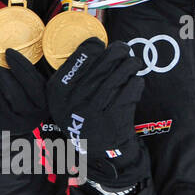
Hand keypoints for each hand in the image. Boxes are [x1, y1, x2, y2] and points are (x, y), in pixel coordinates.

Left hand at [0, 49, 48, 134]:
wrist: (12, 119)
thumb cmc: (27, 90)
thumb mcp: (39, 80)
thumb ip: (40, 65)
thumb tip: (34, 37)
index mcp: (47, 102)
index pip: (36, 86)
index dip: (22, 68)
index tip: (9, 52)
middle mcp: (33, 115)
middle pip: (16, 93)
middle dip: (1, 71)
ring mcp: (16, 121)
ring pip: (1, 97)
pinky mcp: (0, 121)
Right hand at [44, 38, 148, 188]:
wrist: (97, 151)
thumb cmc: (83, 114)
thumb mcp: (66, 98)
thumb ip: (74, 75)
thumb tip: (96, 45)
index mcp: (58, 91)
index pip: (77, 59)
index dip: (92, 47)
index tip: (99, 44)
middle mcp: (73, 100)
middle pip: (100, 66)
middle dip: (116, 52)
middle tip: (124, 48)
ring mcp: (93, 111)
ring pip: (117, 77)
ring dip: (129, 65)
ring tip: (134, 62)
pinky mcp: (113, 120)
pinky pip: (129, 93)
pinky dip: (136, 84)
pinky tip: (136, 80)